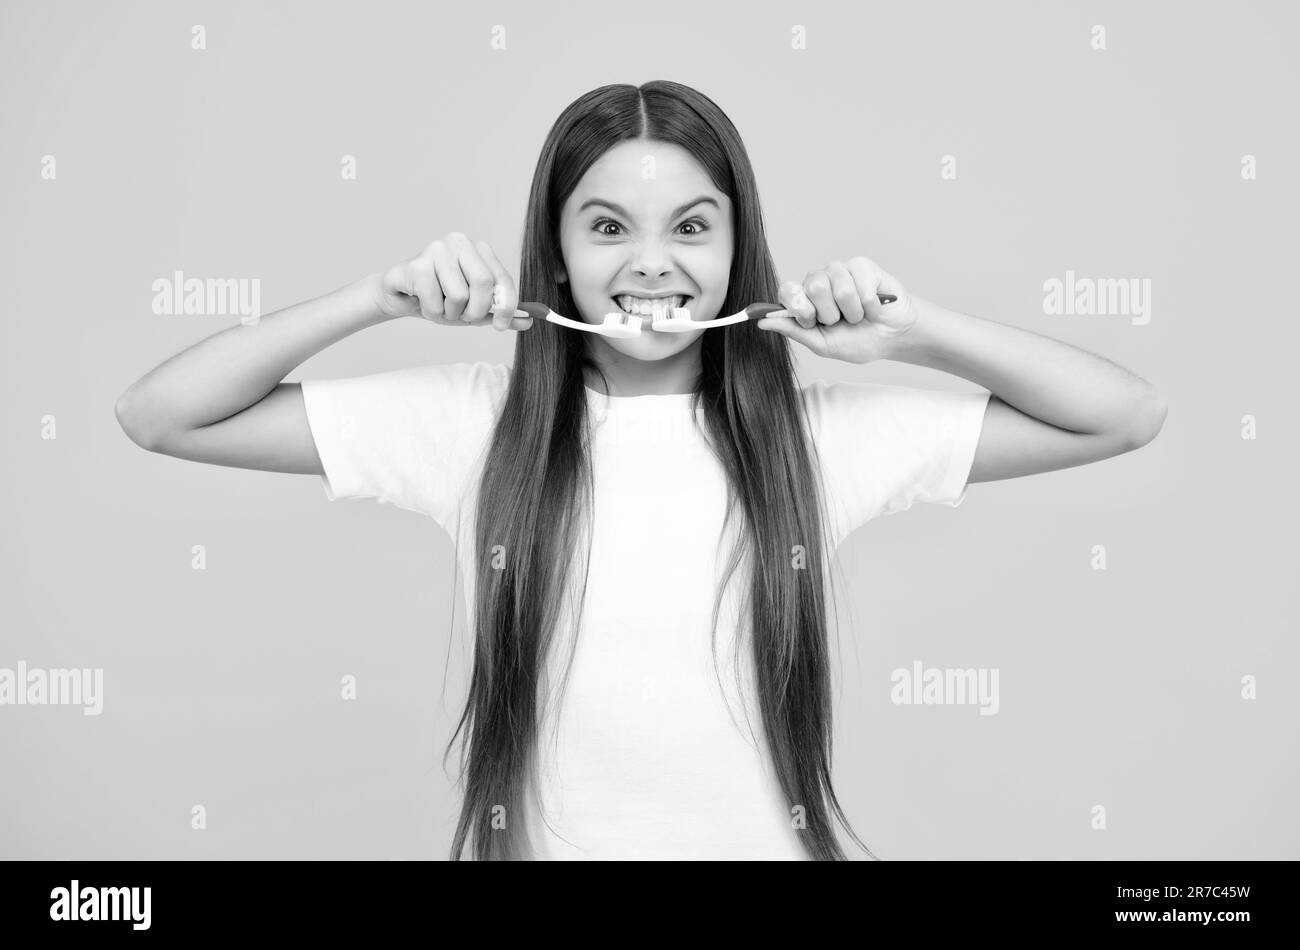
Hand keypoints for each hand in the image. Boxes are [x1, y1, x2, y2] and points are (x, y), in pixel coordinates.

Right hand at [375, 232, 532, 330]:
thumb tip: (528, 322)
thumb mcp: (475, 308)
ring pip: (459, 296)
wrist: (401, 296)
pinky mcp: (416, 264)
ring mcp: (436, 249)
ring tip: (439, 306)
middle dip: (475, 311)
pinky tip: (424, 302)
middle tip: (462, 317)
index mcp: (479, 250)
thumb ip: (500, 313)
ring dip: (449, 313)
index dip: (507, 306)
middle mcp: (460, 243)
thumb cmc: (441, 298)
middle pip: (483, 284)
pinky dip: (432, 312)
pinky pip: (435, 302)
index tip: (500, 326)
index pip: (503, 279)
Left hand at [756, 256, 918, 362]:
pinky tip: (873, 307)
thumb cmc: (858, 341)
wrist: (892, 338)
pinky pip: (862, 286)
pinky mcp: (862, 265)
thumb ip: (793, 331)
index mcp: (805, 299)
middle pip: (814, 287)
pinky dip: (870, 305)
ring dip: (853, 312)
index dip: (799, 307)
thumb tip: (762, 322)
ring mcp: (840, 270)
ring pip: (840, 288)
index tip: (811, 321)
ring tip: (859, 316)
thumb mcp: (822, 344)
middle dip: (831, 314)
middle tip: (841, 322)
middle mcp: (819, 281)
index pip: (787, 291)